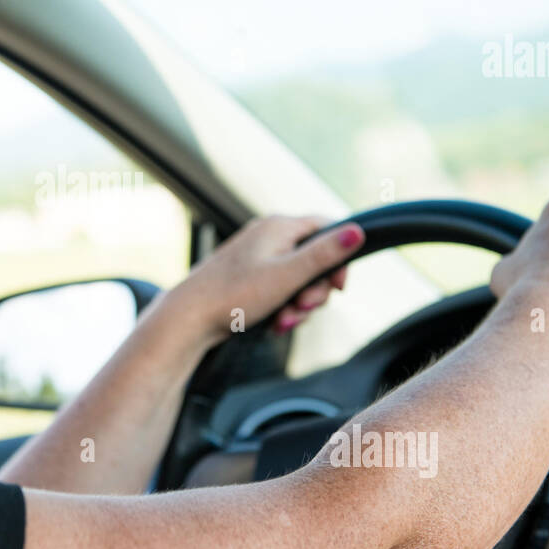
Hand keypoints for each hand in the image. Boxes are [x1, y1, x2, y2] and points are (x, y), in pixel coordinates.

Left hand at [156, 215, 364, 348]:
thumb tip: (359, 231)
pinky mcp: (248, 274)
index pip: (328, 228)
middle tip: (302, 308)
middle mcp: (268, 234)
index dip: (340, 258)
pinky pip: (280, 286)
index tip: (339, 288)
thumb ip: (325, 254)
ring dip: (299, 303)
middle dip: (315, 289)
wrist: (189, 317)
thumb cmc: (235, 295)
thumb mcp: (288, 276)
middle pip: (314, 257)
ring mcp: (257, 254)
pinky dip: (283, 305)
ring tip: (284, 321)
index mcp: (279, 226)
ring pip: (298, 277)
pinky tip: (274, 323)